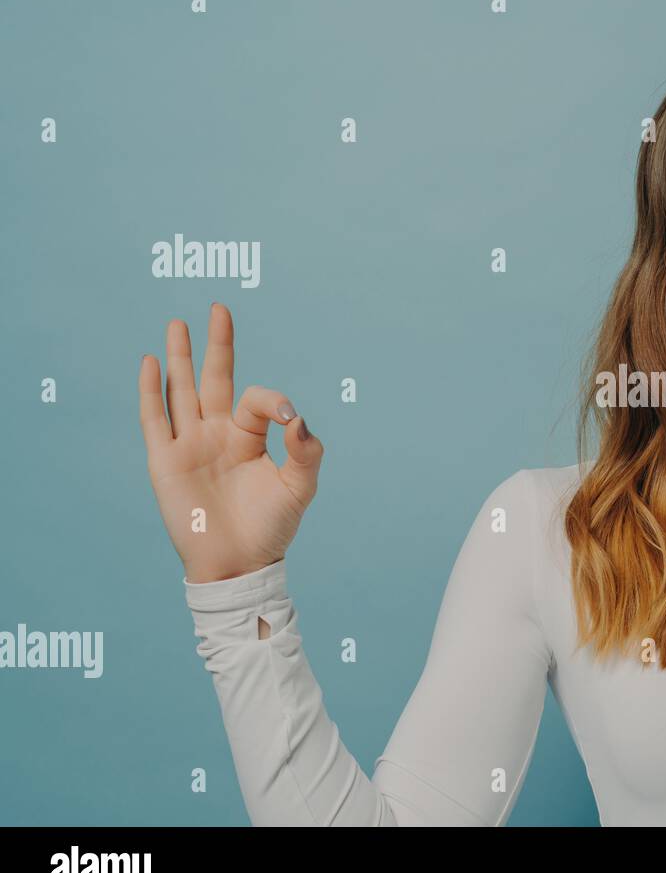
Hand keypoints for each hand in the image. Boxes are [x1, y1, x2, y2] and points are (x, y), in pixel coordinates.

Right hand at [139, 303, 323, 583]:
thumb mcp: (300, 488)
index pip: (256, 400)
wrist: (239, 565)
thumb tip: (298, 417)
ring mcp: (190, 445)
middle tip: (218, 307)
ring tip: (177, 324)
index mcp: (250, 438)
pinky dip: (152, 391)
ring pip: (182, 391)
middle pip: (215, 379)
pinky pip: (155, 420)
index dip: (273, 400)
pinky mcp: (165, 462)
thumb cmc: (272, 528)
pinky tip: (150, 363)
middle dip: (217, 345)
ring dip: (180, 357)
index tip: (287, 415)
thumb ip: (307, 451)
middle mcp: (218, 434)